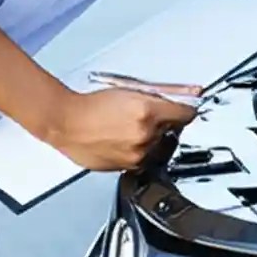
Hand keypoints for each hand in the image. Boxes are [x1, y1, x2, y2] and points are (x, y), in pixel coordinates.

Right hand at [49, 87, 199, 170]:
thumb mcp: (130, 89)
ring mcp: (138, 154)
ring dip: (152, 138)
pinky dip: (140, 151)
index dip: (185, 110)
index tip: (184, 110)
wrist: (67, 123)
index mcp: (147, 112)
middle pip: (173, 130)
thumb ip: (163, 93)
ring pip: (160, 146)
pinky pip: (145, 159)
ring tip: (129, 129)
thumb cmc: (92, 105)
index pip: (186, 114)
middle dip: (164, 123)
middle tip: (144, 116)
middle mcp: (146, 135)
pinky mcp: (129, 167)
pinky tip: (123, 141)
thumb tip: (190, 92)